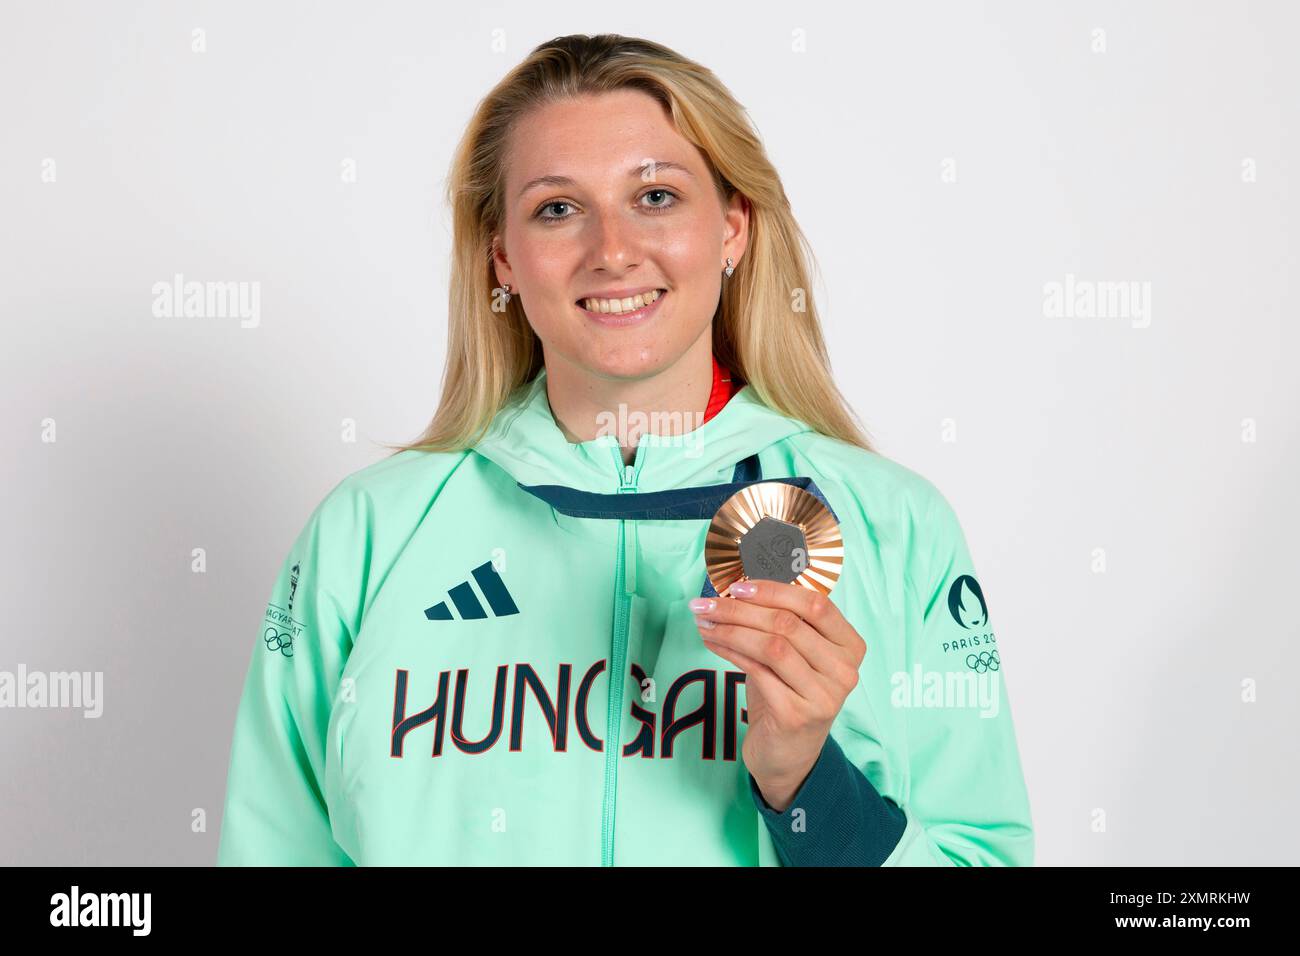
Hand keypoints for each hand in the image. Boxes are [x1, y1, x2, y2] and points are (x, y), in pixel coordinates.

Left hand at [688, 579, 866, 811]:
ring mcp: (823, 695)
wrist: (789, 755)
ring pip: (771, 645)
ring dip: (730, 629)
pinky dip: (729, 651)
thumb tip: (738, 587)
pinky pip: (757, 671)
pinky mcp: (797, 715)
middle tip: (706, 604)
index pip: (815, 604)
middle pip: (787, 623)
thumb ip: (781, 622)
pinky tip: (712, 643)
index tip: (737, 586)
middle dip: (739, 609)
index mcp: (851, 646)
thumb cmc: (788, 694)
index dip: (774, 590)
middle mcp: (844, 671)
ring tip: (704, 622)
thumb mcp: (795, 655)